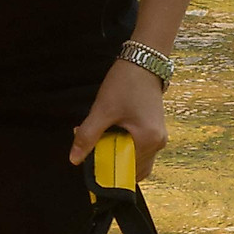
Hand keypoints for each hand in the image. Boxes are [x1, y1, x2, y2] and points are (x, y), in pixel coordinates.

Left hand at [69, 58, 167, 178]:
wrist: (143, 63)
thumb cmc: (125, 84)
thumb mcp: (102, 111)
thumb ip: (87, 137)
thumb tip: (74, 160)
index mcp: (148, 141)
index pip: (124, 170)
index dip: (105, 169)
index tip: (90, 160)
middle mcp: (158, 144)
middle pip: (130, 168)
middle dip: (109, 160)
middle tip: (93, 146)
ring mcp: (158, 139)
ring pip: (133, 160)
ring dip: (115, 154)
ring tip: (101, 137)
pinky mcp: (155, 132)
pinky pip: (137, 150)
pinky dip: (122, 147)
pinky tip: (110, 133)